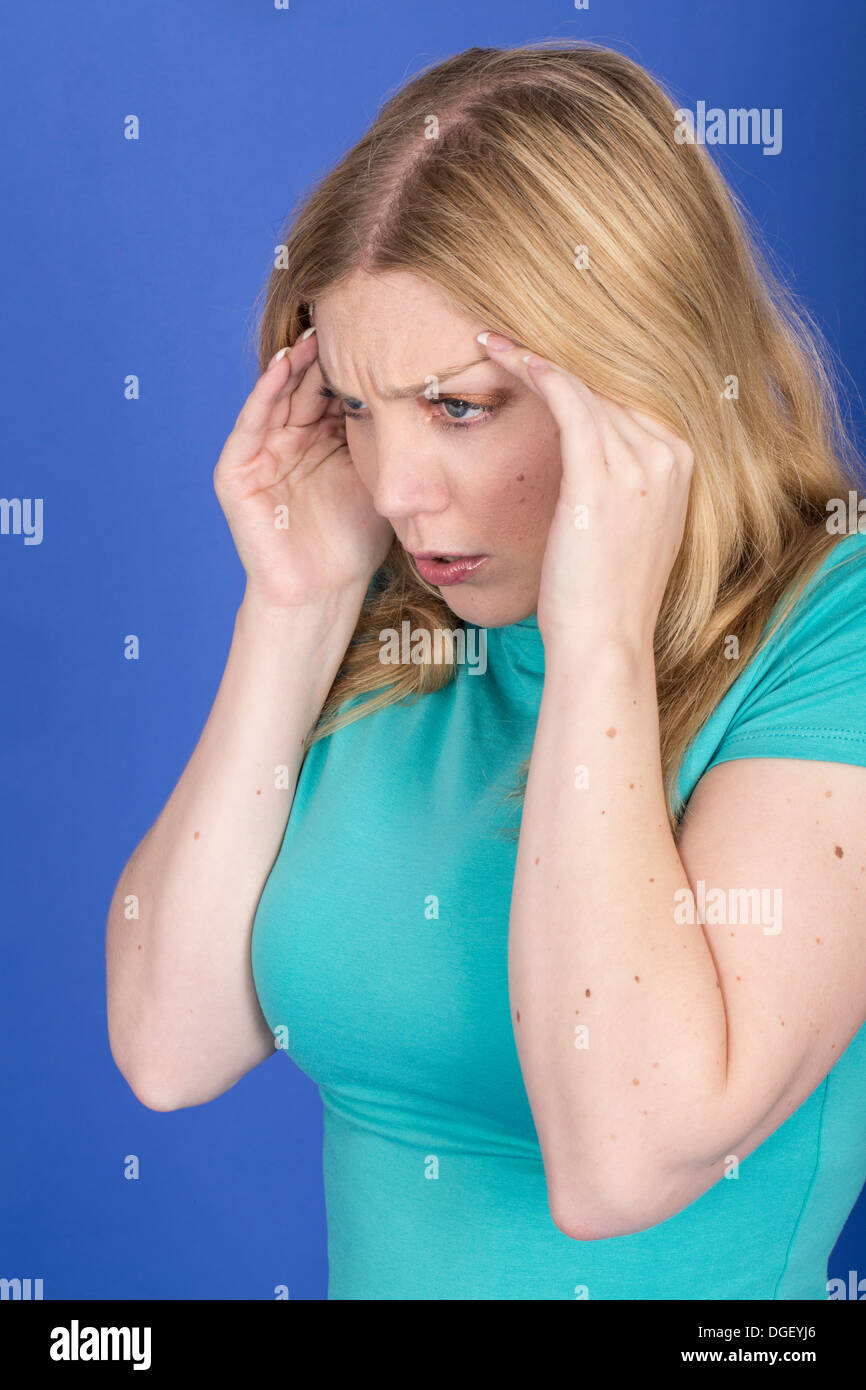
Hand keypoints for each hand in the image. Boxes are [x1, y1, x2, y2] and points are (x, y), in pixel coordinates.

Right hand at [213, 330, 393, 609]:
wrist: (323, 591)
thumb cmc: (356, 540)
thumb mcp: (380, 475)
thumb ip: (390, 434)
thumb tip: (430, 388)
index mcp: (322, 437)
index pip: (335, 386)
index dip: (354, 357)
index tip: (380, 321)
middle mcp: (288, 438)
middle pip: (306, 383)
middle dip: (325, 349)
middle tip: (347, 308)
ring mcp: (259, 454)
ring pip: (278, 396)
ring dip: (294, 362)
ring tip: (316, 328)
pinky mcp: (235, 474)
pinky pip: (249, 425)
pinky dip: (263, 394)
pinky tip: (283, 367)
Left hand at [476, 333, 693, 653]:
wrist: (604, 639)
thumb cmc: (601, 592)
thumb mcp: (624, 525)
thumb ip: (619, 480)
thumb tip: (581, 450)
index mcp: (681, 464)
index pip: (624, 399)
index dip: (576, 374)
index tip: (537, 354)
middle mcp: (670, 456)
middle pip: (605, 386)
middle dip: (554, 359)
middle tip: (508, 334)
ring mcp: (641, 465)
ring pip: (583, 388)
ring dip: (534, 358)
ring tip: (495, 340)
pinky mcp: (602, 477)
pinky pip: (568, 402)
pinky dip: (536, 372)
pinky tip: (506, 354)